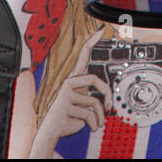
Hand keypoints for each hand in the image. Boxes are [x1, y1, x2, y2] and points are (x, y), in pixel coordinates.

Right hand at [29, 28, 110, 157]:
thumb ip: (92, 97)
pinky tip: (90, 127)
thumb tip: (109, 103)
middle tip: (110, 107)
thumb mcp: (82, 103)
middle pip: (93, 80)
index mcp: (74, 79)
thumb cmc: (69, 116)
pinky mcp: (66, 105)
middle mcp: (69, 82)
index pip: (83, 55)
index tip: (100, 30)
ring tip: (98, 123)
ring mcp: (66, 94)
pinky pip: (89, 114)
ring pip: (93, 102)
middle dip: (106, 93)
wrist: (52, 131)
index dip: (92, 42)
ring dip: (100, 117)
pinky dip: (93, 124)